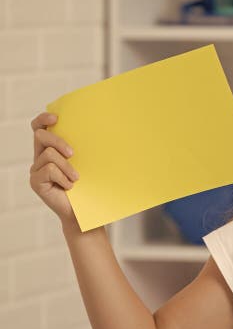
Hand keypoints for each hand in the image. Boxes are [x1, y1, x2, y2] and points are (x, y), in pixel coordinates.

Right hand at [29, 112, 79, 227]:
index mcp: (51, 149)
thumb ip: (83, 148)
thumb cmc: (88, 185)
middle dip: (59, 141)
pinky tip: (69, 186)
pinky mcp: (35, 182)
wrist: (84, 211)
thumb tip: (101, 130)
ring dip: (67, 166)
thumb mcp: (87, 163)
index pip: (39, 128)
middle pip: (41, 136)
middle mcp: (40, 157)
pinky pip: (49, 170)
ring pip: (49, 154)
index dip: (43, 119)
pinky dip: (63, 177)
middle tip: (73, 153)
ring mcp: (36, 169)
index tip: (56, 118)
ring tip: (76, 178)